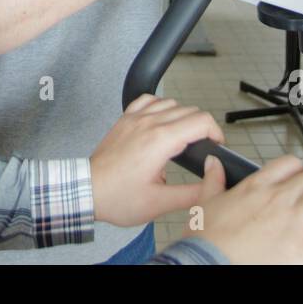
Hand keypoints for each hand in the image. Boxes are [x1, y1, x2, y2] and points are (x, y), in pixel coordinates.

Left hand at [90, 94, 225, 227]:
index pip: (201, 121)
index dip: (216, 133)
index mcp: (160, 141)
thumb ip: (194, 194)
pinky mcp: (125, 119)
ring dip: (184, 117)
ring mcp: (135, 118)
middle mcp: (148, 123)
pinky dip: (161, 106)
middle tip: (201, 149)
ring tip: (183, 139)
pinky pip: (149, 100)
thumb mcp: (161, 203)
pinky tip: (162, 122)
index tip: (216, 146)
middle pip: (190, 111)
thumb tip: (214, 182)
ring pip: (172, 102)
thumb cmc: (117, 197)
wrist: (87, 190)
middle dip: (202, 128)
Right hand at [188, 154, 302, 263]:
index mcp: (254, 188)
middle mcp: (277, 199)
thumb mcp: (204, 207)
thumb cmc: (205, 246)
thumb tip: (213, 164)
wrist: (208, 267)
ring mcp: (294, 220)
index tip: (299, 178)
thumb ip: (213, 182)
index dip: (297, 171)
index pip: (287, 165)